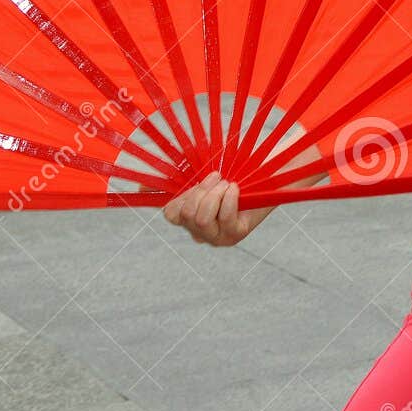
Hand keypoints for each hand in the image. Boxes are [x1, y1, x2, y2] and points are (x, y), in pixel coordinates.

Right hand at [162, 172, 276, 246]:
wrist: (272, 177)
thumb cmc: (238, 173)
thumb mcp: (206, 174)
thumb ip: (180, 177)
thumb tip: (139, 189)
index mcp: (191, 216)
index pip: (169, 212)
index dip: (163, 198)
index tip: (153, 184)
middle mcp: (201, 232)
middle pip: (183, 214)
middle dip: (199, 191)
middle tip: (217, 177)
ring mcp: (218, 237)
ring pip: (199, 218)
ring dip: (214, 194)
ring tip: (228, 185)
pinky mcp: (236, 236)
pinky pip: (223, 217)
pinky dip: (229, 198)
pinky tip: (236, 190)